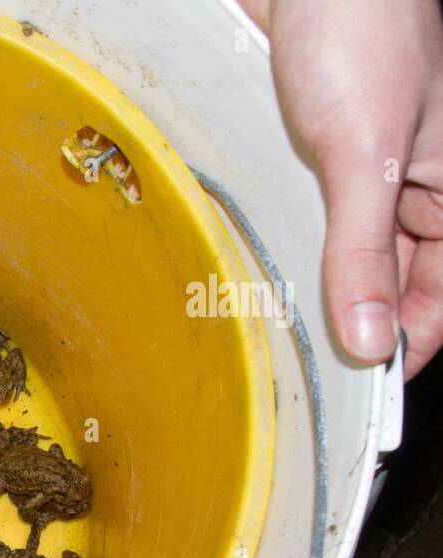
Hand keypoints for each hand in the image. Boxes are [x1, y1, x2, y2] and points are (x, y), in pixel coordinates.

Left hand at [243, 0, 442, 378]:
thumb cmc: (359, 32)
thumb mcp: (364, 153)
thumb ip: (365, 249)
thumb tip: (371, 340)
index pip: (440, 301)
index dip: (402, 349)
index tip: (354, 392)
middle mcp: (419, 188)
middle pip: (393, 285)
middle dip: (353, 322)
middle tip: (301, 366)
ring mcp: (370, 176)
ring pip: (349, 257)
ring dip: (317, 287)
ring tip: (277, 324)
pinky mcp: (322, 161)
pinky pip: (312, 222)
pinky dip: (290, 247)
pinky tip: (260, 270)